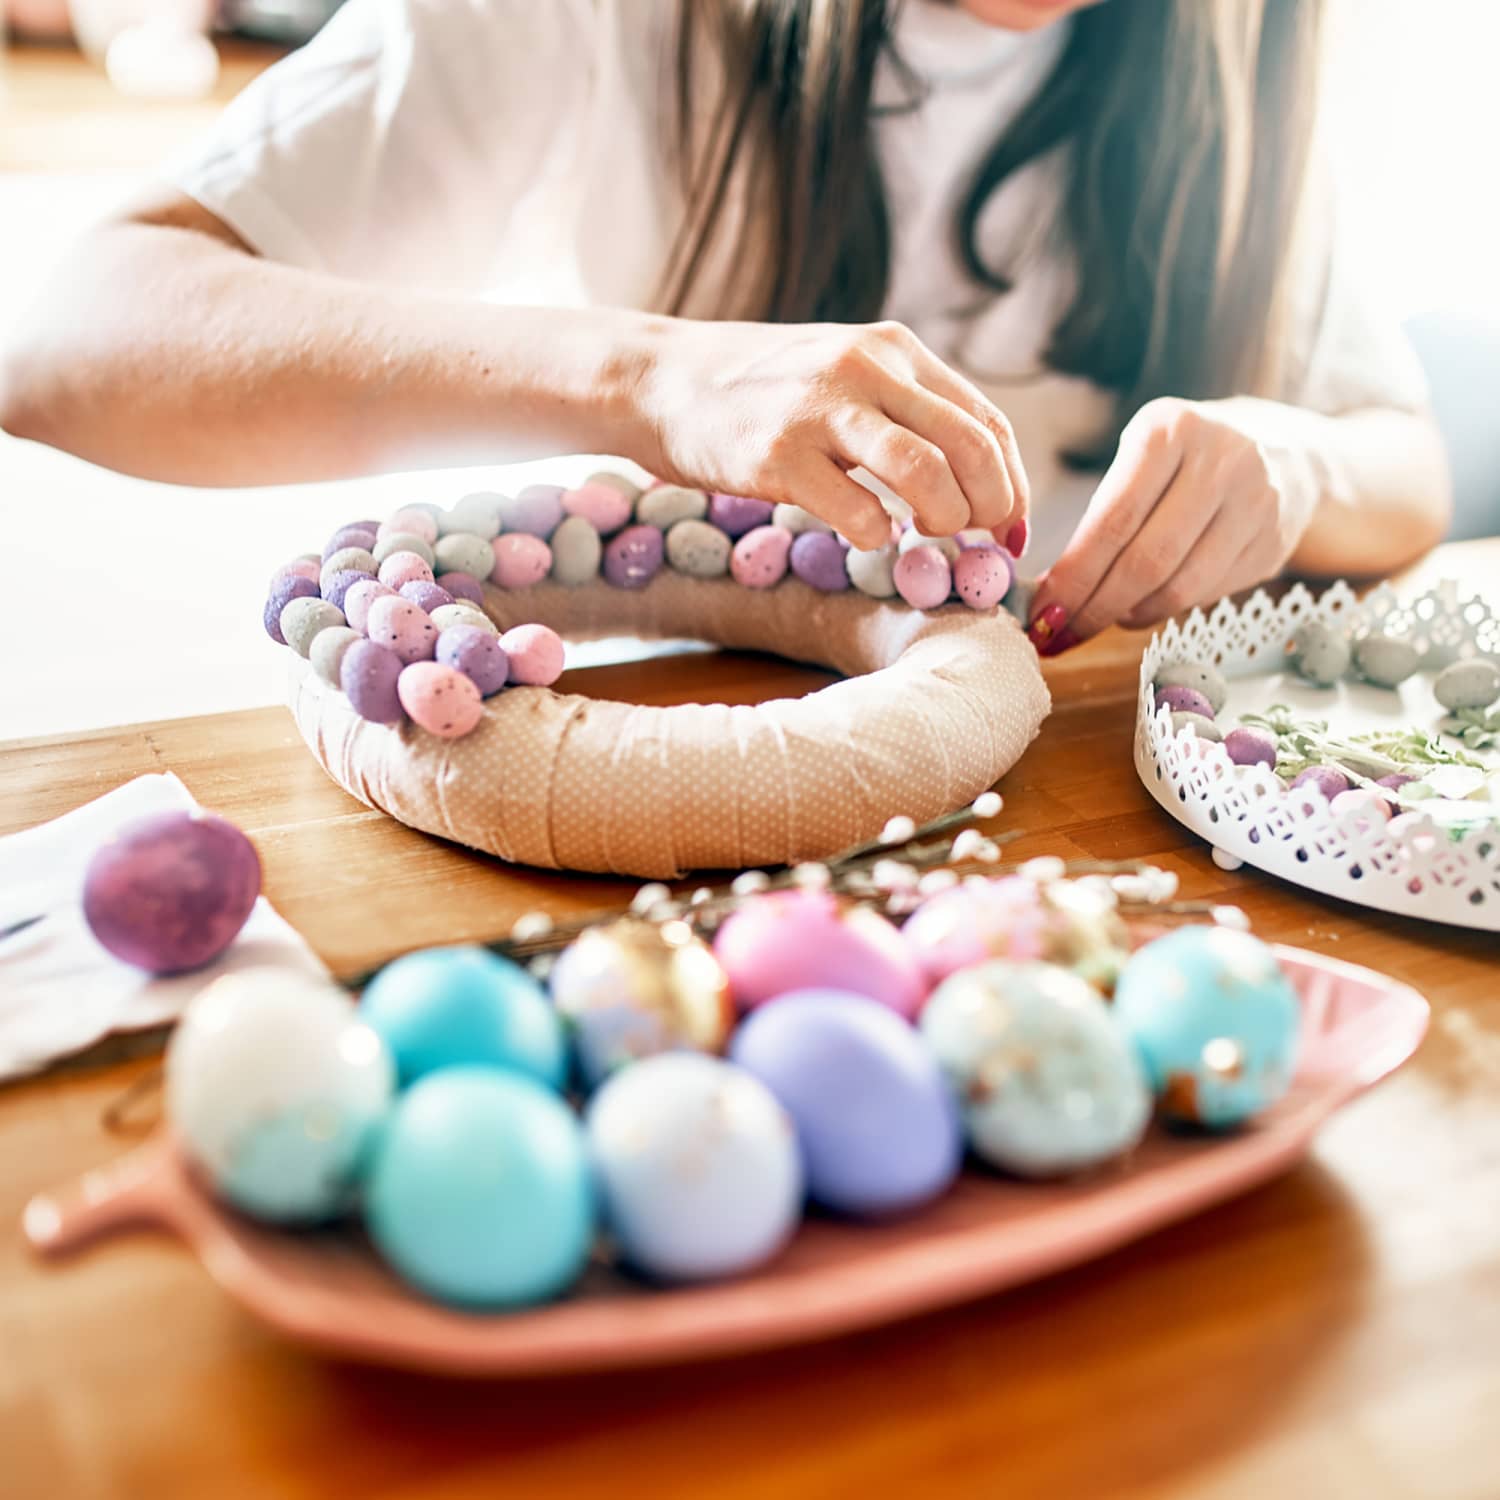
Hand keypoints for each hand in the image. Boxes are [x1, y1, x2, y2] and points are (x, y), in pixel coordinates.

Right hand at [633, 317, 1028, 550]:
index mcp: (895, 349)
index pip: (986, 421)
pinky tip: (868, 534)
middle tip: (977, 539)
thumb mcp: (843, 372)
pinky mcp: (779, 456)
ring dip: (943, 521)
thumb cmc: (759, 388)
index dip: (1011, 482)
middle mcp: (867, 369)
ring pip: (926, 474)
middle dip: (991, 507)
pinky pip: (858, 512)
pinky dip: (877, 537)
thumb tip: (970, 479)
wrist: (661, 379)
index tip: (1009, 526)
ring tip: (927, 536)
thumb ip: (903, 410)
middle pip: (971, 448)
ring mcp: (822, 411)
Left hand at [1026, 397, 1321, 653]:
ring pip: (1179, 587)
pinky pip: (1207, 595)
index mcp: (1169, 429)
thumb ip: (1100, 515)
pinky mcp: (1272, 541)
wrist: (1282, 453)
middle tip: (1058, 633)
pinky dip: (1164, 611)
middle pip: (1145, 561)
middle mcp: (1220, 460)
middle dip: (1094, 608)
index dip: (1073, 577)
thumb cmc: (1184, 462)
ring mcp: (1255, 502)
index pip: (1112, 521)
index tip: (1041, 614)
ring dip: (1128, 615)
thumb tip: (1048, 593)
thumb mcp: (1142, 457)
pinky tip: (1141, 608)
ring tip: (1100, 620)